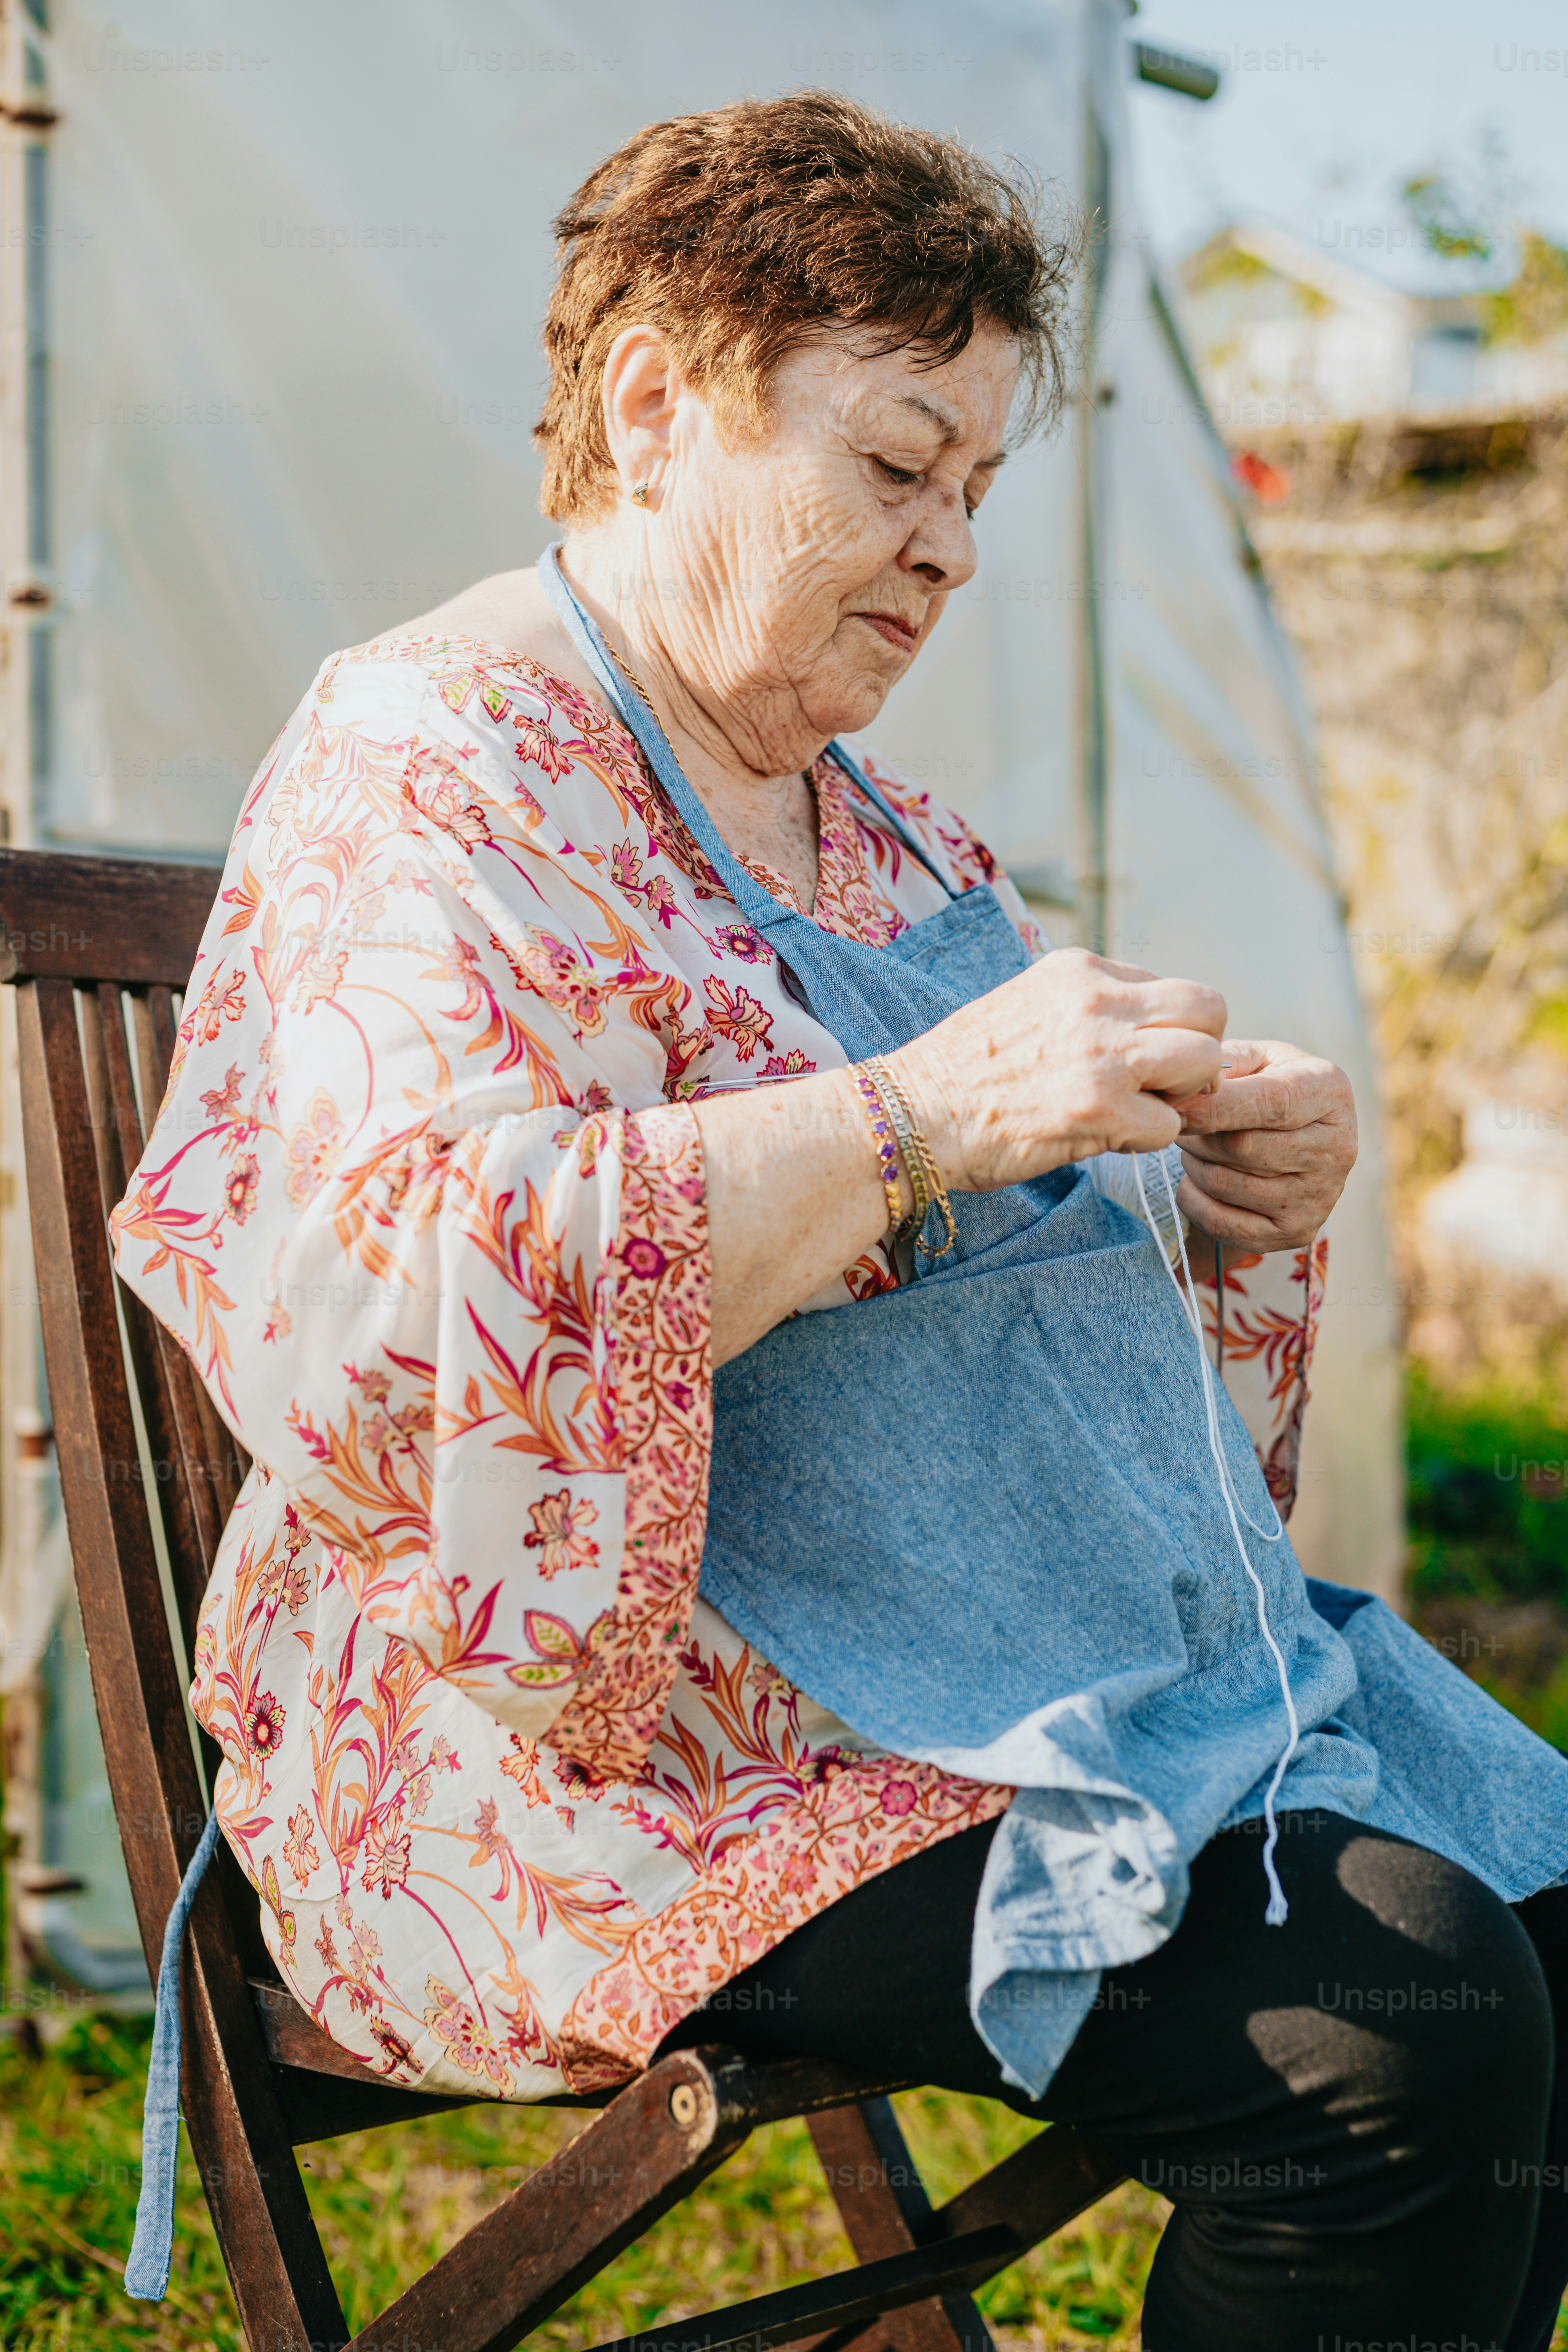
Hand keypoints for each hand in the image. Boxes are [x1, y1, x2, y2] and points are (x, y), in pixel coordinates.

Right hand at [892, 946, 1226, 1193]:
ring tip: (1135, 1112)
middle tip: (1162, 1086)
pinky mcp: (1102, 1108)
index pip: (1171, 987)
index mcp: (1080, 969)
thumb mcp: (1028, 1004)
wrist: (911, 1114)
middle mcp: (1099, 1001)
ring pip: (1205, 1063)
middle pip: (1210, 1010)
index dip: (1166, 1030)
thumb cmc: (963, 1070)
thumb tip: (1141, 1030)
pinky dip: (1145, 1141)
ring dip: (1181, 1096)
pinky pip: (1170, 1125)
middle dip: (1196, 1053)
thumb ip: (1087, 1006)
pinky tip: (1102, 1138)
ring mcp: (1104, 1054)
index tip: (1137, 1061)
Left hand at [1168, 1038, 1356, 1254]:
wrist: (1298, 1142)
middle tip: (1181, 1124)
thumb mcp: (1255, 1059)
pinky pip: (1220, 1222)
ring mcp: (1320, 1196)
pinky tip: (1197, 1181)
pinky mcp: (1297, 1232)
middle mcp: (1336, 1147)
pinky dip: (1193, 1200)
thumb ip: (1223, 1064)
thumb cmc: (1267, 1089)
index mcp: (1329, 1091)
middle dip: (1197, 1135)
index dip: (1213, 1107)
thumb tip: (1184, 1090)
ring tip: (1196, 1148)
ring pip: (1225, 1184)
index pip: (1269, 1103)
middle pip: (1241, 1147)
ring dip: (1193, 1165)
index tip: (1173, 1107)